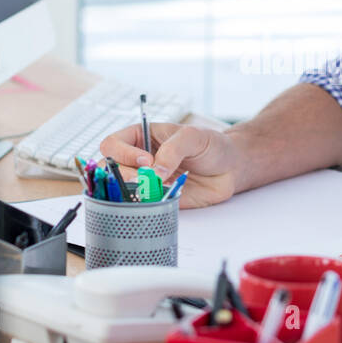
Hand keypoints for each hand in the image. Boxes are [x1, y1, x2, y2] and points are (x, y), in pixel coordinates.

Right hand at [100, 122, 241, 209]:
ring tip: (156, 190)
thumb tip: (155, 172)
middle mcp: (138, 159)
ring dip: (133, 192)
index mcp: (140, 137)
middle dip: (125, 175)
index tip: (147, 160)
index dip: (123, 153)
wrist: (230, 168)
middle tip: (147, 178)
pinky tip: (160, 200)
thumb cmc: (211, 144)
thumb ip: (172, 150)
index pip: (112, 144)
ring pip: (121, 190)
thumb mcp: (192, 136)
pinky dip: (145, 206)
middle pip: (110, 169)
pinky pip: (141, 206)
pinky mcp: (156, 199)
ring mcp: (145, 180)